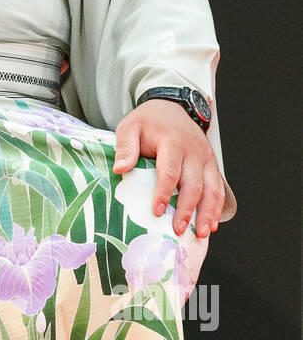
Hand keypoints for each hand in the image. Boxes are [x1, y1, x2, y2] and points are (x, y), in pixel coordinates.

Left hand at [113, 99, 224, 237]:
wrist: (171, 106)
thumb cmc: (148, 121)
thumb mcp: (130, 127)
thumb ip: (125, 147)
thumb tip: (120, 169)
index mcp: (172, 142)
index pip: (170, 171)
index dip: (164, 193)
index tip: (157, 211)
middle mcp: (193, 151)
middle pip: (194, 184)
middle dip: (188, 209)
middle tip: (178, 230)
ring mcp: (205, 158)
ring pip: (212, 188)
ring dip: (208, 212)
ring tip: (201, 233)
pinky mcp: (211, 164)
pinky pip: (219, 187)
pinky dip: (217, 207)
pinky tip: (212, 223)